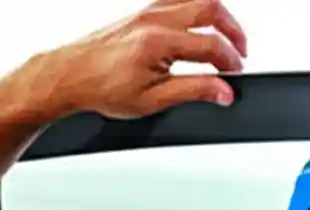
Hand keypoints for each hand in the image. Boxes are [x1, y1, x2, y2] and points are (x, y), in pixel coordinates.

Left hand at [45, 0, 247, 118]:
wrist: (70, 76)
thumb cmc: (102, 88)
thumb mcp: (152, 100)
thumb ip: (193, 91)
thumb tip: (223, 91)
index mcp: (159, 42)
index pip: (211, 46)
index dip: (230, 63)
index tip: (234, 78)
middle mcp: (154, 20)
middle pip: (210, 9)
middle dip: (233, 31)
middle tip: (239, 54)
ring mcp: (147, 11)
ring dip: (216, 15)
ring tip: (225, 37)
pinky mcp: (141, 11)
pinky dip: (194, 6)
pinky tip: (199, 23)